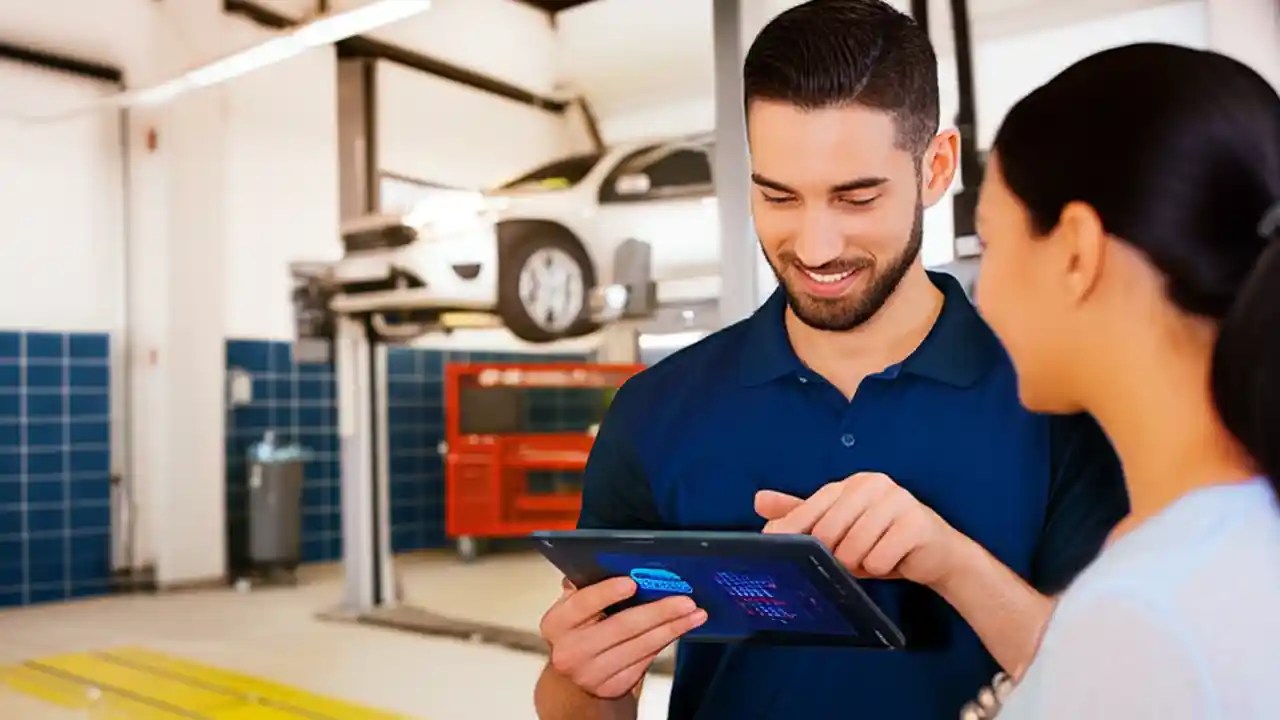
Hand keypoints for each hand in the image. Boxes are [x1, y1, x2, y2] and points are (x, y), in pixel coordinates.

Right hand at [539, 576, 707, 698]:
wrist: (571, 682)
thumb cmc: (577, 633)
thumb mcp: (571, 611)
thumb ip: (585, 590)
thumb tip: (611, 563)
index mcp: (557, 623)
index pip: (582, 604)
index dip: (607, 592)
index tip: (632, 582)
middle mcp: (571, 651)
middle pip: (621, 627)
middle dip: (658, 611)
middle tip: (685, 600)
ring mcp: (592, 673)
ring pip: (640, 646)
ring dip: (672, 628)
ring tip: (695, 614)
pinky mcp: (613, 687)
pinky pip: (646, 660)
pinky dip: (666, 642)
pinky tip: (681, 629)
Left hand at [756, 472, 971, 587]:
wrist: (938, 554)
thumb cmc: (883, 540)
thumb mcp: (840, 527)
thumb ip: (802, 513)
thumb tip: (759, 500)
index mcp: (852, 483)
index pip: (811, 508)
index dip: (794, 532)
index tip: (779, 549)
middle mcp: (873, 483)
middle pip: (828, 532)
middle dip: (834, 556)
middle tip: (850, 560)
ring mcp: (898, 500)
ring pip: (852, 549)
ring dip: (859, 565)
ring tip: (874, 557)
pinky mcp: (917, 523)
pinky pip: (879, 560)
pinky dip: (881, 568)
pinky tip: (894, 560)